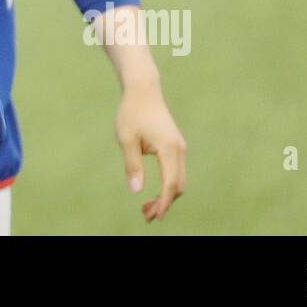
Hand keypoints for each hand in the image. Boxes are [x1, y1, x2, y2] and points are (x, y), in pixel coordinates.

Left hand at [115, 82, 186, 221]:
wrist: (143, 90)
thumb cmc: (132, 112)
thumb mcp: (126, 138)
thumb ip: (132, 165)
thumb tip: (136, 190)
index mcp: (169, 148)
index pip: (169, 184)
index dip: (162, 203)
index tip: (151, 216)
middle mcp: (179, 149)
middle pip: (178, 186)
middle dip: (164, 203)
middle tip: (145, 215)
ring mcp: (180, 147)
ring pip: (179, 180)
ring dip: (166, 196)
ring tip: (146, 208)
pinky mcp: (176, 146)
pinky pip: (176, 172)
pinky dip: (167, 185)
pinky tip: (154, 192)